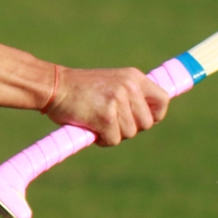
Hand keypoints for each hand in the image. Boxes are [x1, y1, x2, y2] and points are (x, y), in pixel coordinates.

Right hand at [46, 67, 167, 145]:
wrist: (54, 85)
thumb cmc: (79, 88)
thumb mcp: (112, 83)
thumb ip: (130, 95)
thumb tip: (149, 117)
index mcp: (134, 77)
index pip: (163, 100)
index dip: (155, 115)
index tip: (142, 120)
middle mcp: (129, 87)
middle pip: (147, 123)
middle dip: (131, 128)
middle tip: (112, 124)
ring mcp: (118, 101)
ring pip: (130, 133)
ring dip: (114, 134)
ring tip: (98, 124)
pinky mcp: (106, 117)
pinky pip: (114, 140)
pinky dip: (102, 140)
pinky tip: (92, 129)